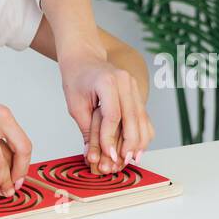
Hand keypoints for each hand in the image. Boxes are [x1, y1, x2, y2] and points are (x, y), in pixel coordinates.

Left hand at [61, 52, 154, 171]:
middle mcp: (125, 82)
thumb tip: (93, 155)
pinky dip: (142, 132)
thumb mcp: (75, 104)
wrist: (84, 56)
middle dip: (129, 143)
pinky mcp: (136, 91)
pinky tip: (137, 147)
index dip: (110, 138)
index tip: (109, 156)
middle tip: (123, 161)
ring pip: (142, 118)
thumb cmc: (76, 77)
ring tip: (132, 158)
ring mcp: (133, 85)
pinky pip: (143, 115)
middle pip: (133, 118)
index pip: (113, 115)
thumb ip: (86, 129)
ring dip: (139, 141)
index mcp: (107, 81)